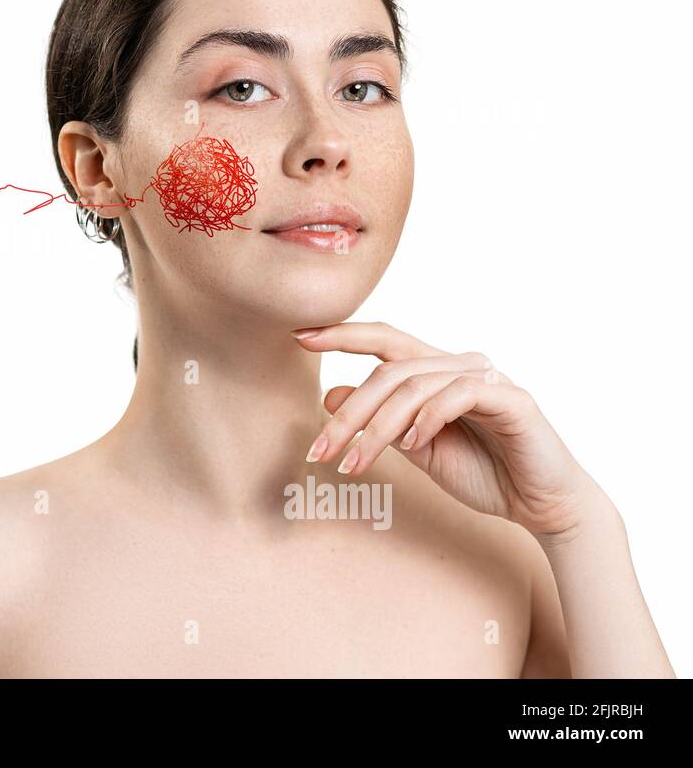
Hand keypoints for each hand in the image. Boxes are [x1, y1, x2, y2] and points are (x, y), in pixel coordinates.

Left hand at [293, 320, 600, 539]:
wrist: (542, 506)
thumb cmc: (483, 473)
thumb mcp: (416, 449)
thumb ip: (379, 422)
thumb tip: (331, 393)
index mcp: (436, 372)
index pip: (384, 341)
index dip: (343, 333)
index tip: (299, 336)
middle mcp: (460, 365)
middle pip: (388, 371)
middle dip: (349, 413)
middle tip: (320, 450)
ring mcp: (487, 378)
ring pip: (414, 385)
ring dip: (377, 427)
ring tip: (358, 463)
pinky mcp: (511, 398)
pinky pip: (458, 394)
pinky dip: (428, 418)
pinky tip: (413, 445)